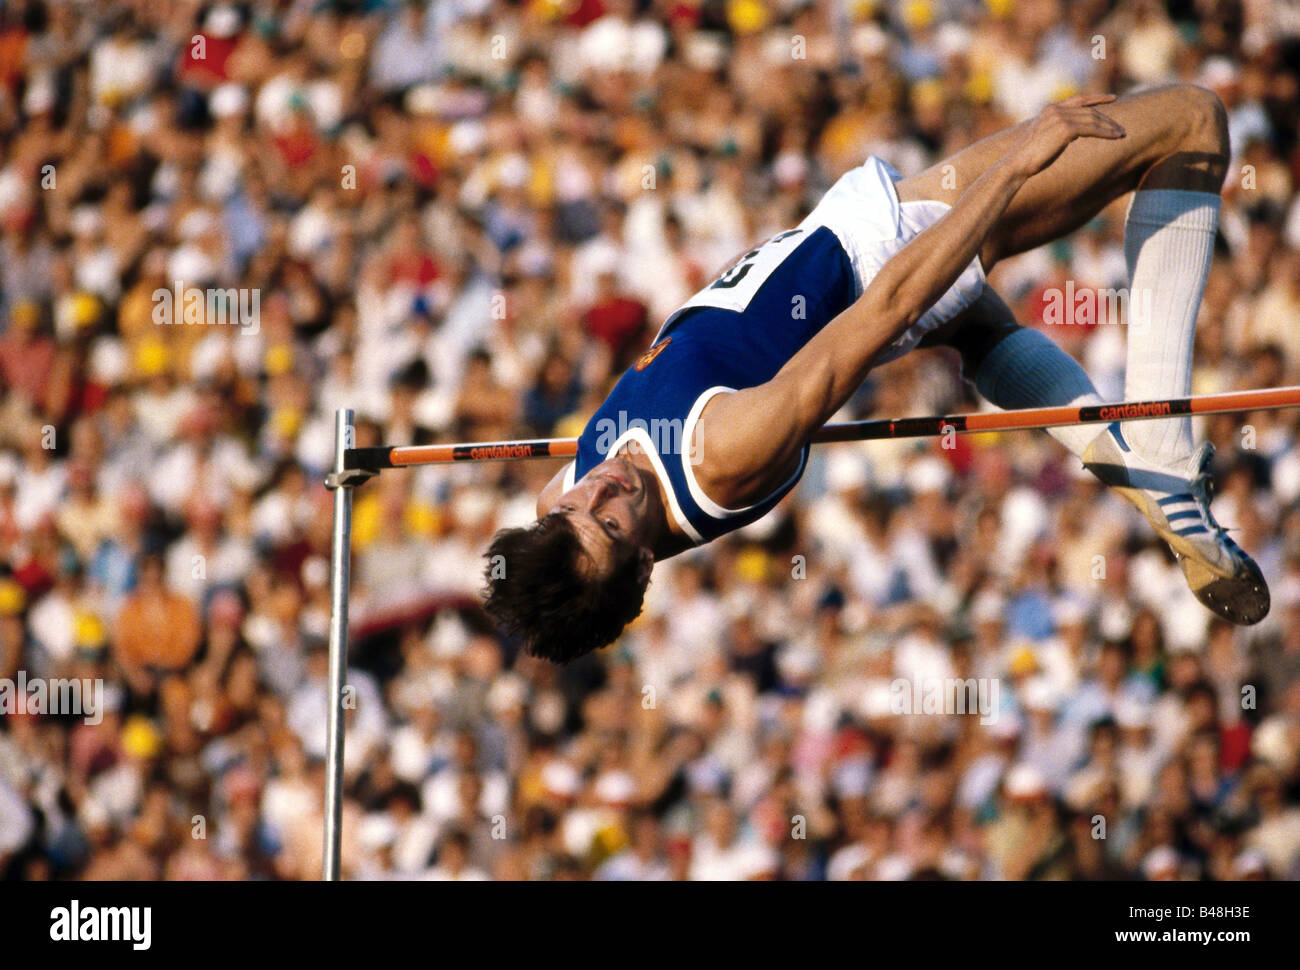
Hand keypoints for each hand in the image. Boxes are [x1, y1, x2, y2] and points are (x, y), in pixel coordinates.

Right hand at [1007, 94, 1124, 178]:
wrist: (1017, 164)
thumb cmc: (1029, 158)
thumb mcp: (1045, 138)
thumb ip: (1060, 130)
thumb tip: (1076, 132)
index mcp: (1050, 109)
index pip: (1079, 99)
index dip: (1097, 98)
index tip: (1113, 98)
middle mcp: (1056, 109)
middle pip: (1089, 110)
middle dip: (1108, 119)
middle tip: (1121, 129)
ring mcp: (1061, 117)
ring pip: (1093, 119)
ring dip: (1110, 127)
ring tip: (1122, 134)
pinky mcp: (1066, 129)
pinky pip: (1092, 129)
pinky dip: (1106, 133)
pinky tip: (1115, 137)